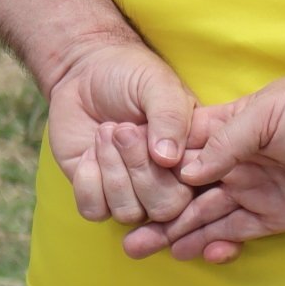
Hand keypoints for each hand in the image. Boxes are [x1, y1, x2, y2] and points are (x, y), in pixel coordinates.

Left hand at [47, 40, 196, 233]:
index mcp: (194, 156)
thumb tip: (168, 159)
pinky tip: (89, 152)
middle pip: (165, 209)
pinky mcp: (96, 195)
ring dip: (113, 171)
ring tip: (107, 132)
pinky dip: (88, 182)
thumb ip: (169, 117)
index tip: (154, 140)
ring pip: (129, 213)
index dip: (179, 174)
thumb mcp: (158, 85)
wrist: (85, 72)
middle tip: (123, 129)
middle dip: (140, 170)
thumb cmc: (131, 75)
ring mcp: (131, 191)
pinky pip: (94, 211)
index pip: (199, 189)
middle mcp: (167, 181)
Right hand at [125, 66, 284, 263]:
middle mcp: (237, 161)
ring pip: (205, 215)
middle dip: (155, 206)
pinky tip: (185, 251)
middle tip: (122, 227)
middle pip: (187, 189)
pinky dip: (211, 242)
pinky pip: (237, 232)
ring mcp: (256, 190)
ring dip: (174, 230)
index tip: (116, 178)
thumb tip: (186, 171)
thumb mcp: (267, 113)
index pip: (182, 150)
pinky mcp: (277, 216)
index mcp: (230, 128)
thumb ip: (227, 142)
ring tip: (139, 247)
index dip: (151, 165)